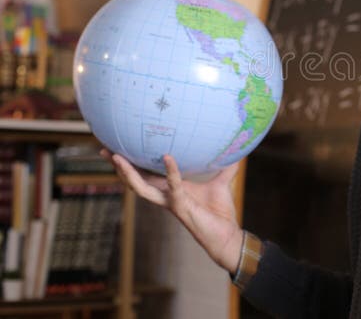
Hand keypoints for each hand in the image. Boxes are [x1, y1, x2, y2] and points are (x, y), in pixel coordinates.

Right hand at [102, 150, 243, 272]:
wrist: (228, 235)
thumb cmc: (220, 213)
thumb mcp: (221, 183)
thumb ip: (225, 168)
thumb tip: (235, 150)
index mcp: (171, 190)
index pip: (147, 174)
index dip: (133, 162)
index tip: (120, 146)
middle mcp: (166, 196)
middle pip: (135, 181)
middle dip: (119, 167)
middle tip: (105, 150)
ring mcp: (171, 202)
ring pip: (141, 188)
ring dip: (128, 173)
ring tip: (118, 157)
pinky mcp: (181, 206)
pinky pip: (173, 186)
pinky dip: (171, 172)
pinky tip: (167, 157)